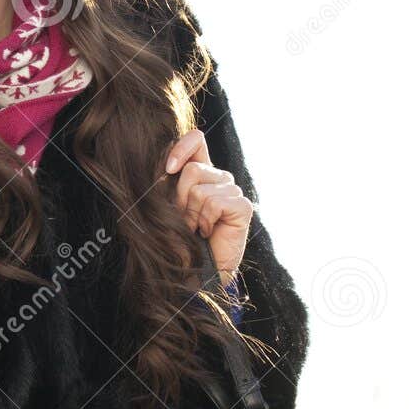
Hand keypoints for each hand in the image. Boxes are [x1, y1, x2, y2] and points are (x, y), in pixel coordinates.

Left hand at [164, 128, 253, 282]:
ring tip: (196, 228)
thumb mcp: (166, 205)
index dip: (181, 147)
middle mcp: (218, 178)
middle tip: (185, 218)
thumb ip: (167, 180)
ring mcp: (232, 191)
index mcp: (200, 172)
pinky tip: (209, 232)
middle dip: (180, 198)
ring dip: (192, 214)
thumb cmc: (178, 238)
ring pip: (201, 189)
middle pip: (193, 169)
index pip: (196, 139)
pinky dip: (206, 221)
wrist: (195, 268)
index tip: (167, 169)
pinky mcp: (243, 206)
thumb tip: (165, 165)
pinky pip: (215, 203)